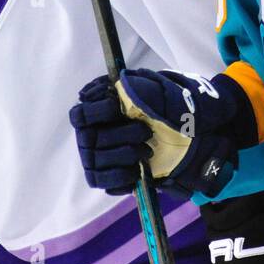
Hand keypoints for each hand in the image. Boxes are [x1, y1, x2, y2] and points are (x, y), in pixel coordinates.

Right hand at [70, 69, 250, 197]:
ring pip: (97, 160)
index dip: (96, 111)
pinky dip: (121, 177)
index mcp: (97, 109)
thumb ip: (143, 87)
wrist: (181, 139)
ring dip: (124, 155)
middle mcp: (90, 132)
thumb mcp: (160, 93)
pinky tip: (139, 170)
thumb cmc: (166, 111)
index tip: (117, 107)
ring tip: (147, 151)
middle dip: (120, 135)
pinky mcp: (103, 176)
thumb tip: (126, 82)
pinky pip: (102, 181)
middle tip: (145, 133)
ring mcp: (94, 156)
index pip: (81, 113)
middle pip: (90, 138)